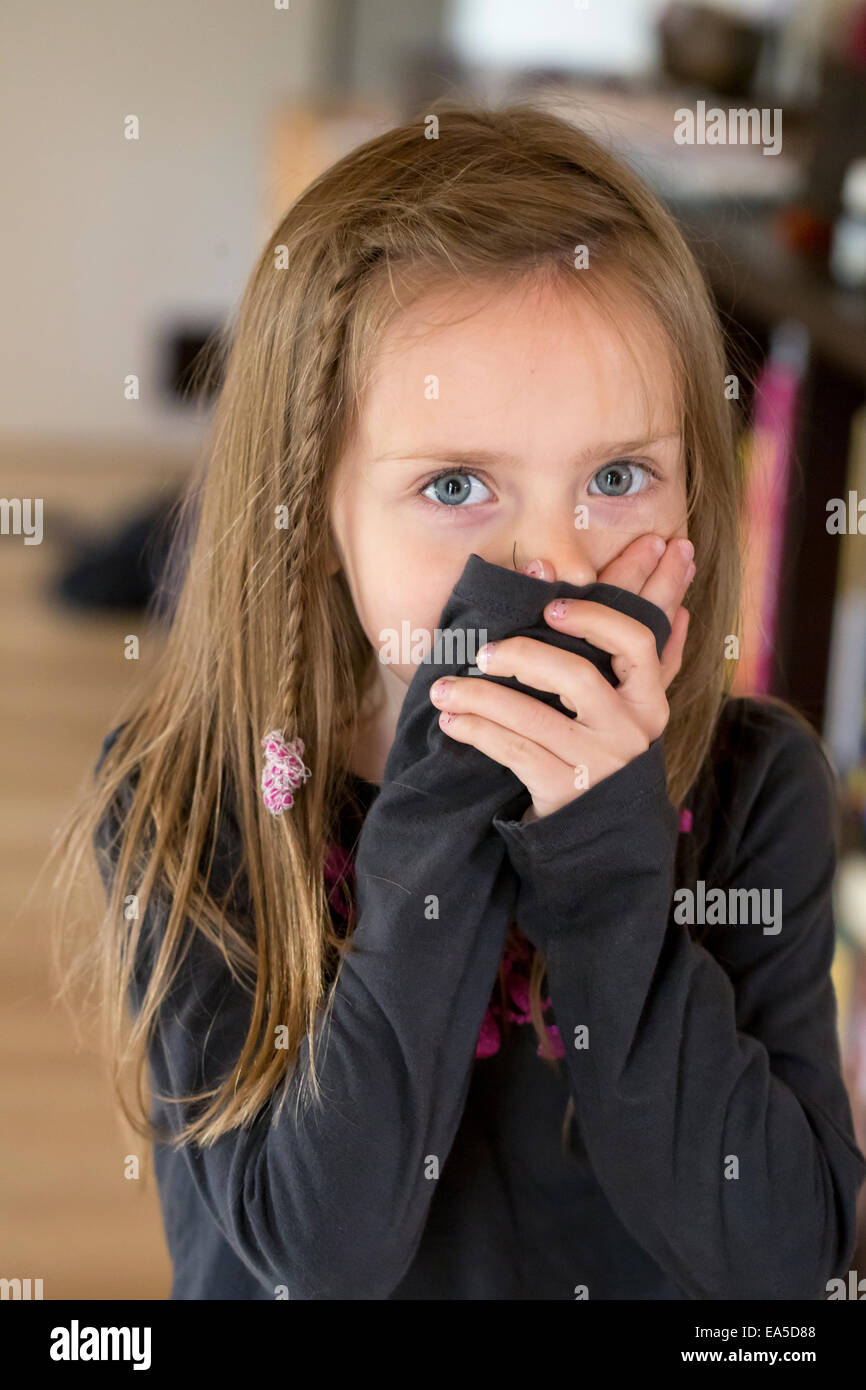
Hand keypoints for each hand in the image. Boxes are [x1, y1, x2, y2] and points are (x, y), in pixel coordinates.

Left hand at [428, 534, 694, 820]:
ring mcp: (596, 765)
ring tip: (444, 688)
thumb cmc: (609, 754)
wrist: (607, 836)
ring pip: (532, 716)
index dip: (593, 618)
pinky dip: (476, 731)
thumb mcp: (633, 711)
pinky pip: (512, 751)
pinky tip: (452, 721)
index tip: (551, 605)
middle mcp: (629, 733)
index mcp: (648, 702)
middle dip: (523, 655)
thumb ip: (646, 659)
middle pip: (577, 676)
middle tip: (484, 651)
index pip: (635, 643)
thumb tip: (667, 607)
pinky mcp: (563, 792)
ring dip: (480, 696)